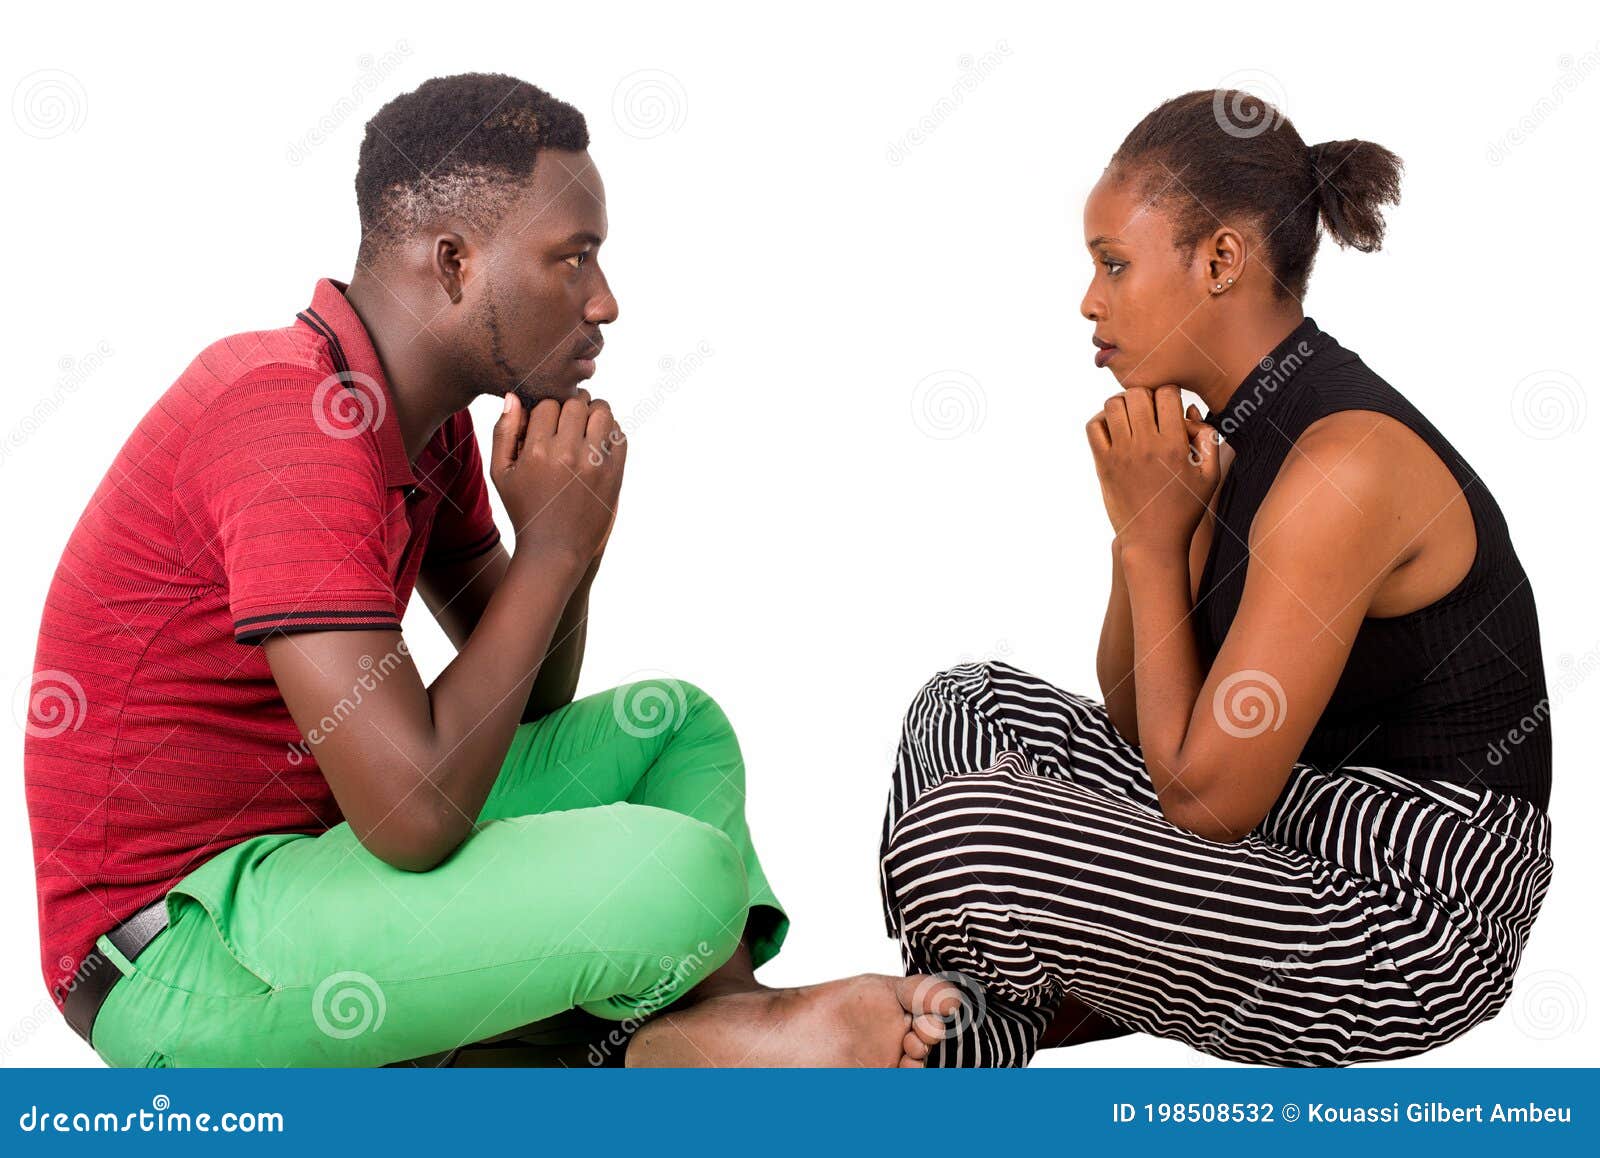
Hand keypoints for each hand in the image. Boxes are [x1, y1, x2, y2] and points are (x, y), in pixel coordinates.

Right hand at [491, 389, 625, 566]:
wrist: (555, 548)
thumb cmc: (524, 508)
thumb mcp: (501, 473)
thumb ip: (504, 431)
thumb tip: (515, 396)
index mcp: (537, 451)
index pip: (548, 404)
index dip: (546, 408)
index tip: (546, 420)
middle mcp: (568, 453)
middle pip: (576, 403)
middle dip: (571, 406)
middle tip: (567, 417)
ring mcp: (595, 463)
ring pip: (603, 412)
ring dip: (594, 412)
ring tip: (585, 424)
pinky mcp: (614, 473)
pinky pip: (619, 434)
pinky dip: (610, 431)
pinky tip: (597, 441)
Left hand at [1085, 386, 1218, 551]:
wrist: (1153, 540)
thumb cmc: (1185, 509)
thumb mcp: (1209, 477)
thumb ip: (1208, 441)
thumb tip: (1192, 413)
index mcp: (1174, 445)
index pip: (1166, 394)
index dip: (1169, 394)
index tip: (1170, 408)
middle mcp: (1146, 445)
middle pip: (1137, 393)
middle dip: (1145, 395)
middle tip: (1149, 410)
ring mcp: (1121, 454)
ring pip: (1113, 405)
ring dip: (1122, 405)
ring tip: (1131, 418)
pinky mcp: (1104, 464)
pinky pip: (1093, 427)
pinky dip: (1101, 421)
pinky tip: (1114, 430)